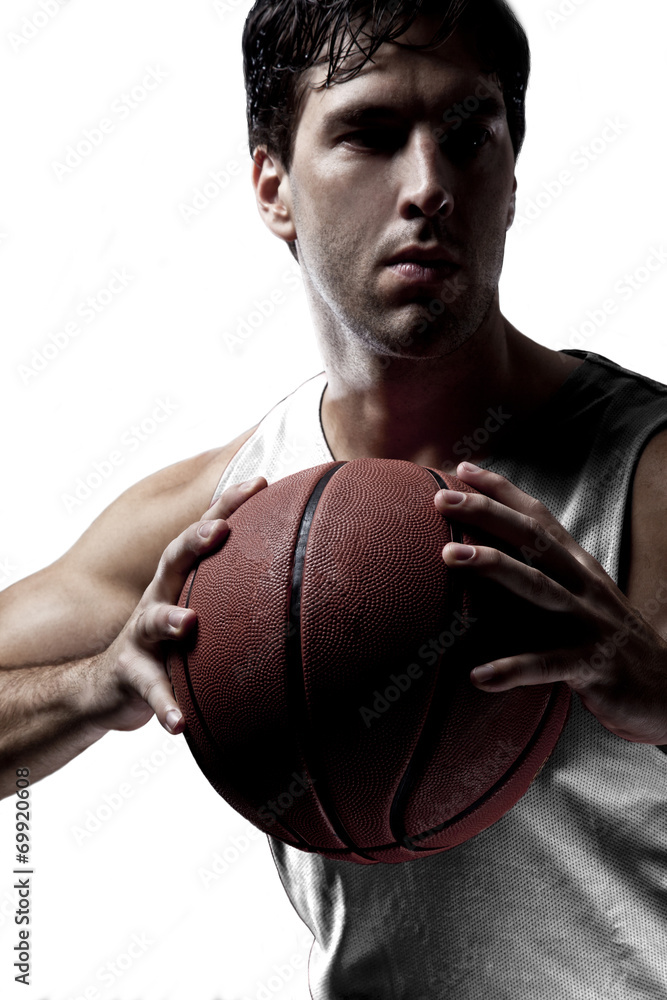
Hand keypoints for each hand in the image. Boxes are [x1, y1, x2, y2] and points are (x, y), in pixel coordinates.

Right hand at [86, 476, 266, 735]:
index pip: (204, 531)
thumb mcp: (201, 610)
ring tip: (189, 624)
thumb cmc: (171, 642)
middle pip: (173, 560)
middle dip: (195, 541)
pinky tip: (180, 723)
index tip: (261, 481)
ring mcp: (140, 636)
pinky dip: (164, 705)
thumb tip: (307, 579)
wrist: (109, 686)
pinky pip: (149, 689)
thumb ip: (239, 594)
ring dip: (170, 619)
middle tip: (219, 530)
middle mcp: (158, 597)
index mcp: (181, 579)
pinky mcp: (131, 674)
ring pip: (153, 621)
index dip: (229, 503)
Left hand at [434, 462, 666, 744]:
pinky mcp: (592, 664)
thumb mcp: (579, 596)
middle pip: (533, 539)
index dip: (502, 491)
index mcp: (578, 566)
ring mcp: (589, 622)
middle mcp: (583, 584)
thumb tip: (486, 554)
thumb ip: (542, 573)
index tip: (462, 468)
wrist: (665, 689)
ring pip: (538, 586)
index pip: (538, 517)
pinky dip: (512, 669)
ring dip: (492, 566)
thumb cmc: (606, 640)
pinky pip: (547, 665)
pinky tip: (478, 676)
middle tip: (442, 498)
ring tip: (448, 556)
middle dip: (487, 513)